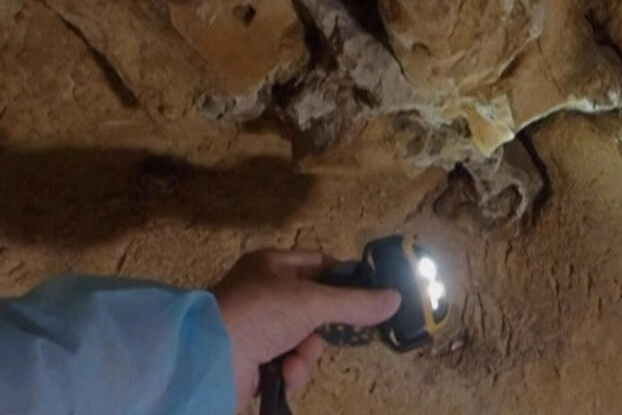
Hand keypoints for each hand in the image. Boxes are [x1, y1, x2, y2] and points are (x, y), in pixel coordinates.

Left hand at [212, 249, 400, 411]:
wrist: (210, 361)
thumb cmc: (260, 314)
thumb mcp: (313, 302)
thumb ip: (356, 303)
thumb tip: (396, 299)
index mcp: (271, 265)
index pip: (318, 263)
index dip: (343, 277)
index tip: (368, 294)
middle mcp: (262, 292)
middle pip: (315, 307)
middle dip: (322, 328)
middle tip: (328, 334)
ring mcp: (257, 328)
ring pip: (304, 338)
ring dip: (305, 354)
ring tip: (293, 362)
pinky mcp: (252, 359)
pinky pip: (287, 361)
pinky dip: (290, 370)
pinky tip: (283, 375)